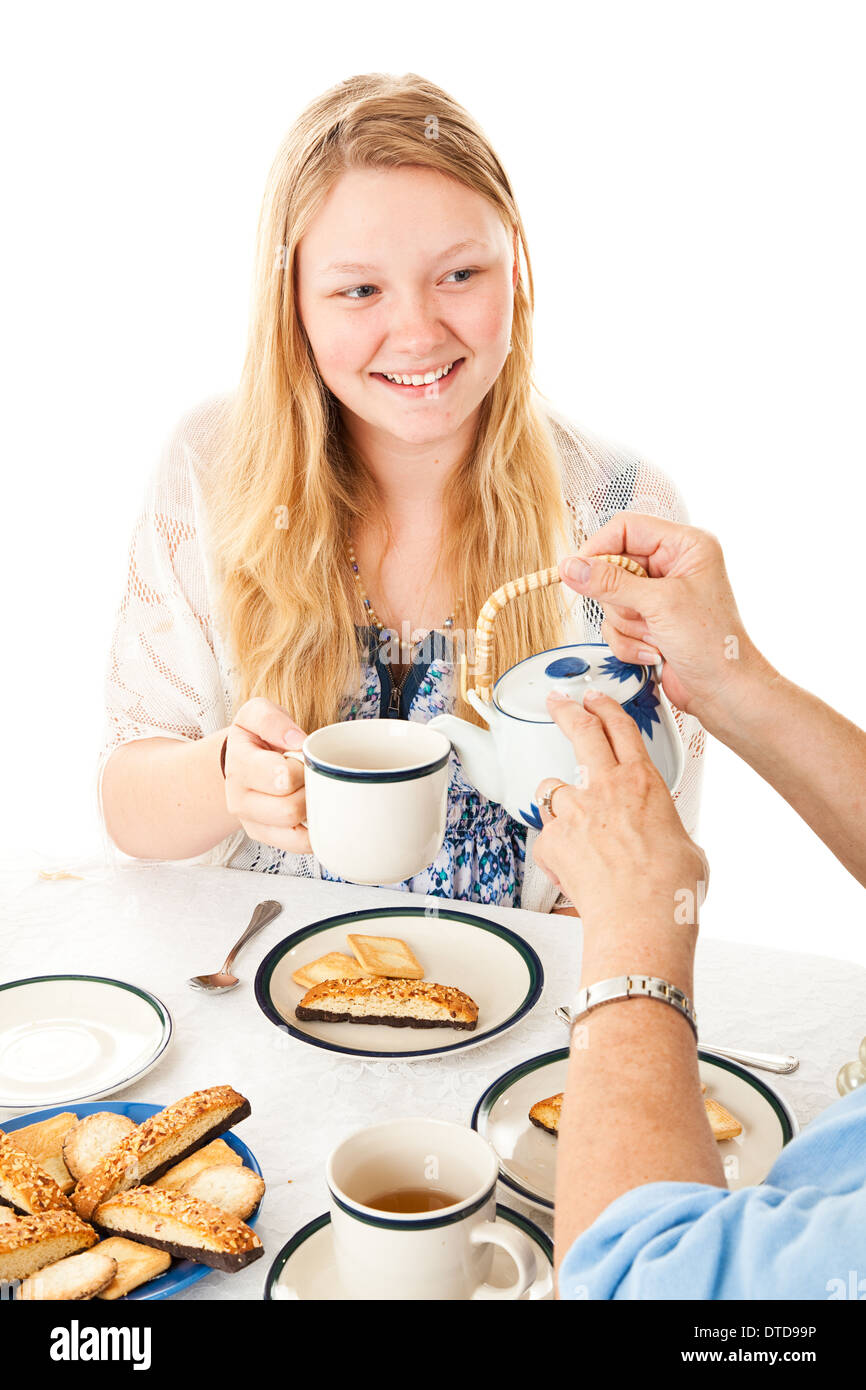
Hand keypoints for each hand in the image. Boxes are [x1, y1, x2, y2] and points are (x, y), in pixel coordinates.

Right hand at [224, 697, 311, 854]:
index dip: (303, 766)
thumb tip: (296, 741)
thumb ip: (272, 720)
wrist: (241, 762)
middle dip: (310, 791)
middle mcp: (239, 800)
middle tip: (310, 775)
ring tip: (310, 791)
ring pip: (296, 832)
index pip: (282, 777)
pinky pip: (300, 846)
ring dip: (313, 811)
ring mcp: (252, 823)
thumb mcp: (257, 713)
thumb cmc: (256, 738)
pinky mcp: (266, 838)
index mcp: (239, 766)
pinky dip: (315, 831)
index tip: (303, 755)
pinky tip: (313, 811)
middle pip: (290, 810)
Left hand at [532, 689, 707, 931]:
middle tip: (558, 700)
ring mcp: (576, 810)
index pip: (622, 729)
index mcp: (644, 784)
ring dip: (558, 802)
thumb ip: (665, 830)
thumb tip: (665, 841)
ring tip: (573, 829)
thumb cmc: (670, 890)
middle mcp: (607, 788)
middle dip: (566, 710)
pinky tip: (573, 870)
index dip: (606, 708)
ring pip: (552, 788)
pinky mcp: (553, 837)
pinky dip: (555, 852)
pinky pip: (547, 837)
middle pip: (581, 731)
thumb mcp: (686, 847)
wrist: (642, 919)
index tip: (595, 698)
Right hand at [561, 513, 769, 722]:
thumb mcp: (659, 604)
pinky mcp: (649, 622)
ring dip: (628, 625)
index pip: (626, 528)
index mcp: (685, 546)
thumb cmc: (713, 644)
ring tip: (656, 637)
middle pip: (613, 566)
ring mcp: (659, 596)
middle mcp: (672, 566)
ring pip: (611, 600)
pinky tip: (654, 652)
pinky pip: (615, 625)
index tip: (579, 572)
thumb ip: (610, 583)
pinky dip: (629, 642)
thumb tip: (570, 566)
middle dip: (620, 600)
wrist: (724, 692)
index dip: (599, 548)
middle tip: (643, 616)